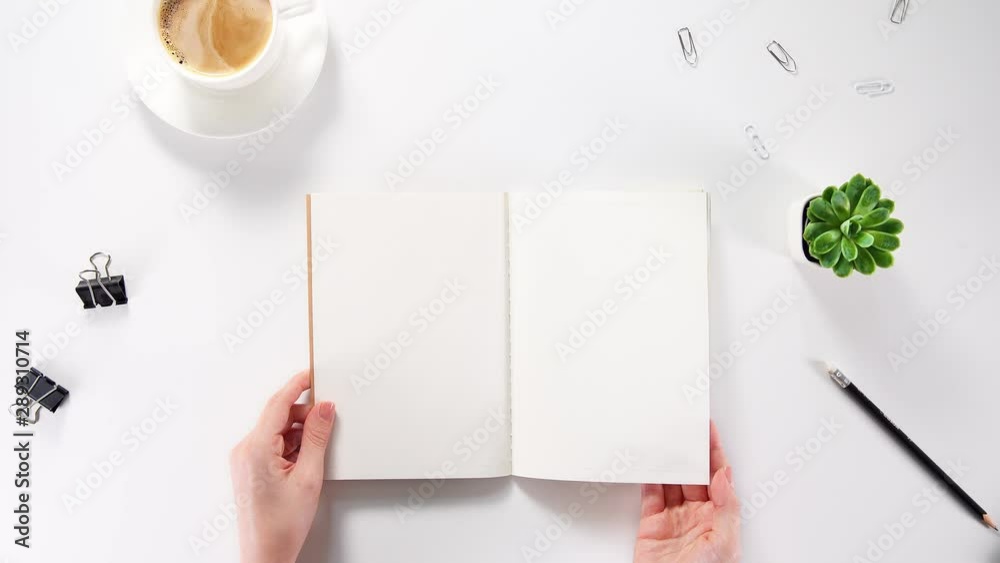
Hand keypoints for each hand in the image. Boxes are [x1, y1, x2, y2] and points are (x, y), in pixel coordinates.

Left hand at [230, 370, 335, 562]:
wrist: (265, 554)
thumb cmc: (281, 525)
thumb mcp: (308, 476)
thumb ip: (317, 437)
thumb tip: (324, 409)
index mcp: (256, 448)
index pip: (278, 404)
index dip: (296, 385)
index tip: (311, 374)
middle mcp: (245, 450)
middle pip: (278, 416)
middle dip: (303, 416)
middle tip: (326, 423)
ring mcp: (245, 460)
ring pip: (277, 431)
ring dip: (298, 434)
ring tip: (313, 459)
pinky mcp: (249, 468)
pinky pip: (272, 444)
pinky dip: (290, 446)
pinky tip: (303, 463)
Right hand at [634, 421, 740, 562]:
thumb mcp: (724, 542)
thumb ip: (726, 506)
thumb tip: (724, 475)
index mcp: (720, 517)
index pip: (718, 476)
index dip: (714, 451)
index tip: (709, 429)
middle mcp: (698, 515)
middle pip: (694, 474)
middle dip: (690, 451)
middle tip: (684, 428)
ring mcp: (674, 519)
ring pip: (671, 481)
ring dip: (668, 461)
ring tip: (665, 440)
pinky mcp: (651, 525)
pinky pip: (649, 495)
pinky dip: (648, 477)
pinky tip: (649, 464)